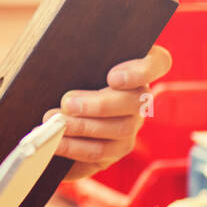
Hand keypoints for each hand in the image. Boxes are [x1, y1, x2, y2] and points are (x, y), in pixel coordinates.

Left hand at [44, 44, 172, 181]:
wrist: (48, 110)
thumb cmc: (60, 74)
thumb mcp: (66, 62)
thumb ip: (71, 55)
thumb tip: (61, 54)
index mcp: (133, 65)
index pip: (158, 62)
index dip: (142, 70)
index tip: (113, 77)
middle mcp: (139, 96)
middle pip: (136, 101)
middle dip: (99, 105)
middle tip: (67, 103)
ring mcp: (130, 124)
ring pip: (119, 128)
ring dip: (83, 126)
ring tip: (55, 122)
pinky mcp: (114, 148)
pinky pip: (101, 152)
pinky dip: (75, 147)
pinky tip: (55, 143)